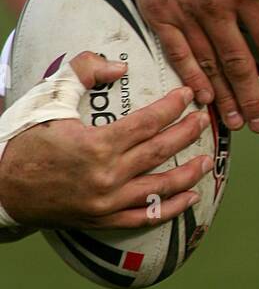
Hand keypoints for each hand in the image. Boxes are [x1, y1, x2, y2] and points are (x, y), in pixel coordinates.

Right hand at [0, 52, 210, 229]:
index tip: (188, 95)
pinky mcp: (103, 220)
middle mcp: (106, 176)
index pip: (147, 123)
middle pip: (160, 152)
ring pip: (159, 187)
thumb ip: (83, 71)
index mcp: (96, 145)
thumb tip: (120, 68)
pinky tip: (189, 197)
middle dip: (187, 133)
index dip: (172, 107)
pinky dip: (170, 209)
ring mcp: (106, 202)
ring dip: (188, 173)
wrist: (1, 186)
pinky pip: (145, 217)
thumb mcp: (50, 96)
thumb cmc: (25, 138)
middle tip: (205, 119)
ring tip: (207, 159)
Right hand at [126, 0, 258, 131]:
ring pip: (209, 63)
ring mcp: (184, 10)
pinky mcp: (158, 14)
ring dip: (224, 97)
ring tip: (235, 123)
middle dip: (252, 98)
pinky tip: (203, 99)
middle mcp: (216, 2)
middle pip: (240, 60)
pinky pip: (178, 54)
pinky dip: (191, 78)